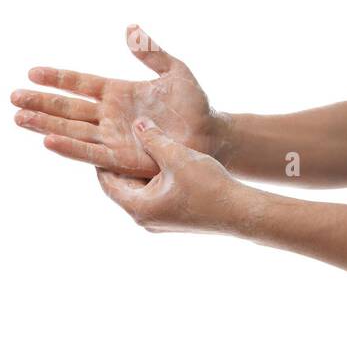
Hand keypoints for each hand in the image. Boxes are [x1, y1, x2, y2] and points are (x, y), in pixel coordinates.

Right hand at [13, 25, 220, 176]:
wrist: (212, 134)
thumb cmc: (196, 104)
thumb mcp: (176, 71)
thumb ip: (152, 52)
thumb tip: (130, 29)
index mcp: (119, 93)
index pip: (81, 84)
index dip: (57, 78)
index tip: (32, 72)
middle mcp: (111, 116)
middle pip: (69, 108)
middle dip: (41, 102)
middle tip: (13, 97)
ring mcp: (115, 137)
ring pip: (72, 130)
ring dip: (46, 124)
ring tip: (19, 118)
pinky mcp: (123, 158)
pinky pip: (91, 152)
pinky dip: (70, 148)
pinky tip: (48, 141)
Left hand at [95, 118, 250, 232]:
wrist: (242, 213)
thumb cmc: (209, 187)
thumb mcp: (178, 156)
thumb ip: (154, 138)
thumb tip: (136, 123)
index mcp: (137, 207)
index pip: (106, 181)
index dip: (103, 158)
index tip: (105, 138)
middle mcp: (144, 220)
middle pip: (123, 187)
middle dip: (124, 164)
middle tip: (123, 141)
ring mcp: (160, 224)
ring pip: (142, 193)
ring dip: (143, 173)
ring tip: (147, 150)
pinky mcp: (175, 222)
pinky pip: (158, 199)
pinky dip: (158, 182)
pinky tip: (169, 165)